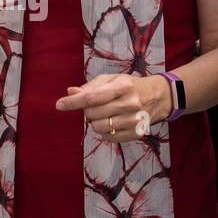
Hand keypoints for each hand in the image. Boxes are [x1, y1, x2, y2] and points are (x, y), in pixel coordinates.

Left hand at [56, 73, 171, 142]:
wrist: (158, 97)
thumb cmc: (130, 86)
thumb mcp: (112, 80)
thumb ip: (91, 86)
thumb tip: (71, 92)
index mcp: (122, 87)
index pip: (92, 97)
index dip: (73, 102)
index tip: (59, 104)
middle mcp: (129, 104)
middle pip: (92, 114)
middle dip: (87, 111)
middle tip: (94, 106)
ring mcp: (133, 121)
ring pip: (98, 128)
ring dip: (95, 122)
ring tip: (104, 114)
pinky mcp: (135, 134)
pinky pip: (108, 138)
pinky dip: (104, 131)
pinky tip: (112, 122)